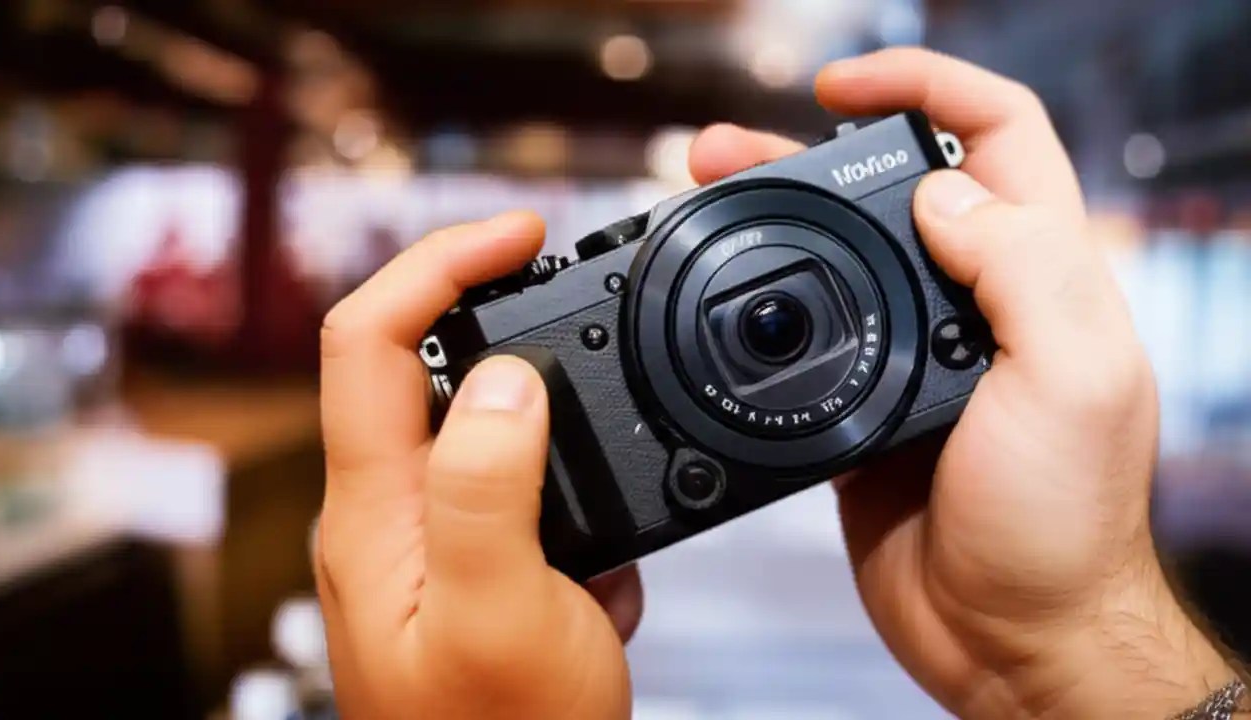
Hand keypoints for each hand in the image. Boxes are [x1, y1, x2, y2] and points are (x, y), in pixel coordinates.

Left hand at [314, 212, 638, 719]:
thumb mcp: (502, 612)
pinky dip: (570, 492)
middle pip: (414, 362)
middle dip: (492, 310)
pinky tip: (603, 556)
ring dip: (550, 416)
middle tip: (569, 287)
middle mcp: (385, 515)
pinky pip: (514, 491)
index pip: (370, 339)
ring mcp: (424, 542)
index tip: (521, 233)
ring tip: (603, 453)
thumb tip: (508, 375)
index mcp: (373, 512)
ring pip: (475, 425)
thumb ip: (490, 488)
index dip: (438, 262)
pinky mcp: (469, 568)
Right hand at [689, 48, 1234, 717]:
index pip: (995, 134)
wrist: (1009, 639)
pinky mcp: (861, 406)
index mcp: (1045, 272)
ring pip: (837, 256)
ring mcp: (913, 354)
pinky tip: (722, 301)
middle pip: (892, 185)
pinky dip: (762, 305)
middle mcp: (977, 300)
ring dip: (770, 218)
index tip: (841, 87)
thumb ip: (1020, 268)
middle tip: (727, 150)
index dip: (923, 84)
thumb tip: (937, 192)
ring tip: (698, 198)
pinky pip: (806, 336)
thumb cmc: (1061, 527)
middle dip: (808, 152)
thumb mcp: (1070, 381)